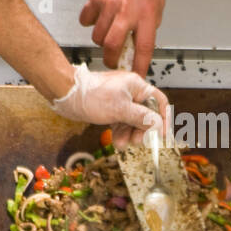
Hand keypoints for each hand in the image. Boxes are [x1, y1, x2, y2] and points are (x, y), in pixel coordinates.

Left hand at [52, 63, 169, 147]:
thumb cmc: (91, 95)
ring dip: (130, 134)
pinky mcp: (111, 109)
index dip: (163, 119)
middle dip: (143, 130)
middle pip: (146, 114)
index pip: (159, 102)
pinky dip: (120, 132)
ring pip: (133, 121)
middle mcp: (131, 92)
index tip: (163, 135)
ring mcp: (120, 100)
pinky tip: (117, 141)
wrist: (66, 94)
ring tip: (123, 144)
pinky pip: (121, 122)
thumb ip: (142, 118)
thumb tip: (159, 125)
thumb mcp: (120, 109)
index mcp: (137, 86)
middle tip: (139, 142)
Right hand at [79, 0, 164, 74]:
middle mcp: (127, 12)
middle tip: (113, 61)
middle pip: (112, 46)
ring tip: (107, 36)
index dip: (139, 66)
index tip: (137, 76)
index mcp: (146, 16)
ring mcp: (109, 5)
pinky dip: (90, 24)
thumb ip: (146, 29)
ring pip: (97, 36)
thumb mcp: (156, 10)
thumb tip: (136, 49)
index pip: (143, 48)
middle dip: (111, 59)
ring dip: (101, 42)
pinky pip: (86, 20)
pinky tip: (98, 20)